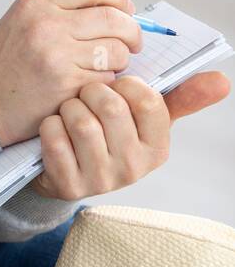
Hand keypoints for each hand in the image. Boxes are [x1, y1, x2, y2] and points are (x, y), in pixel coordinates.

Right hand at [0, 0, 141, 146]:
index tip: (125, 10)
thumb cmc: (7, 61)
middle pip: (113, 17)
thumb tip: (117, 7)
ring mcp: (57, 56)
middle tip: (132, 42)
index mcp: (36, 3)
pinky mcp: (67, 85)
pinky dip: (105, 81)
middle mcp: (46, 25)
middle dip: (131, 31)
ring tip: (104, 65)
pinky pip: (107, 78)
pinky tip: (88, 83)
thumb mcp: (23, 19)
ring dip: (119, 60)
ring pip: (116, 50)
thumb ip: (63, 7)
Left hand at [31, 71, 229, 201]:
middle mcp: (133, 168)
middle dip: (92, 91)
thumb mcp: (145, 119)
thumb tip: (223, 81)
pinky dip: (50, 125)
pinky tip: (55, 129)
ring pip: (80, 120)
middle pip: (110, 107)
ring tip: (71, 110)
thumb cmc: (110, 137)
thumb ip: (182, 97)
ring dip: (69, 107)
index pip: (147, 100)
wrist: (67, 172)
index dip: (125, 84)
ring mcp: (101, 180)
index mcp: (157, 148)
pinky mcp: (69, 185)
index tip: (117, 86)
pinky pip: (55, 137)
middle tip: (87, 95)